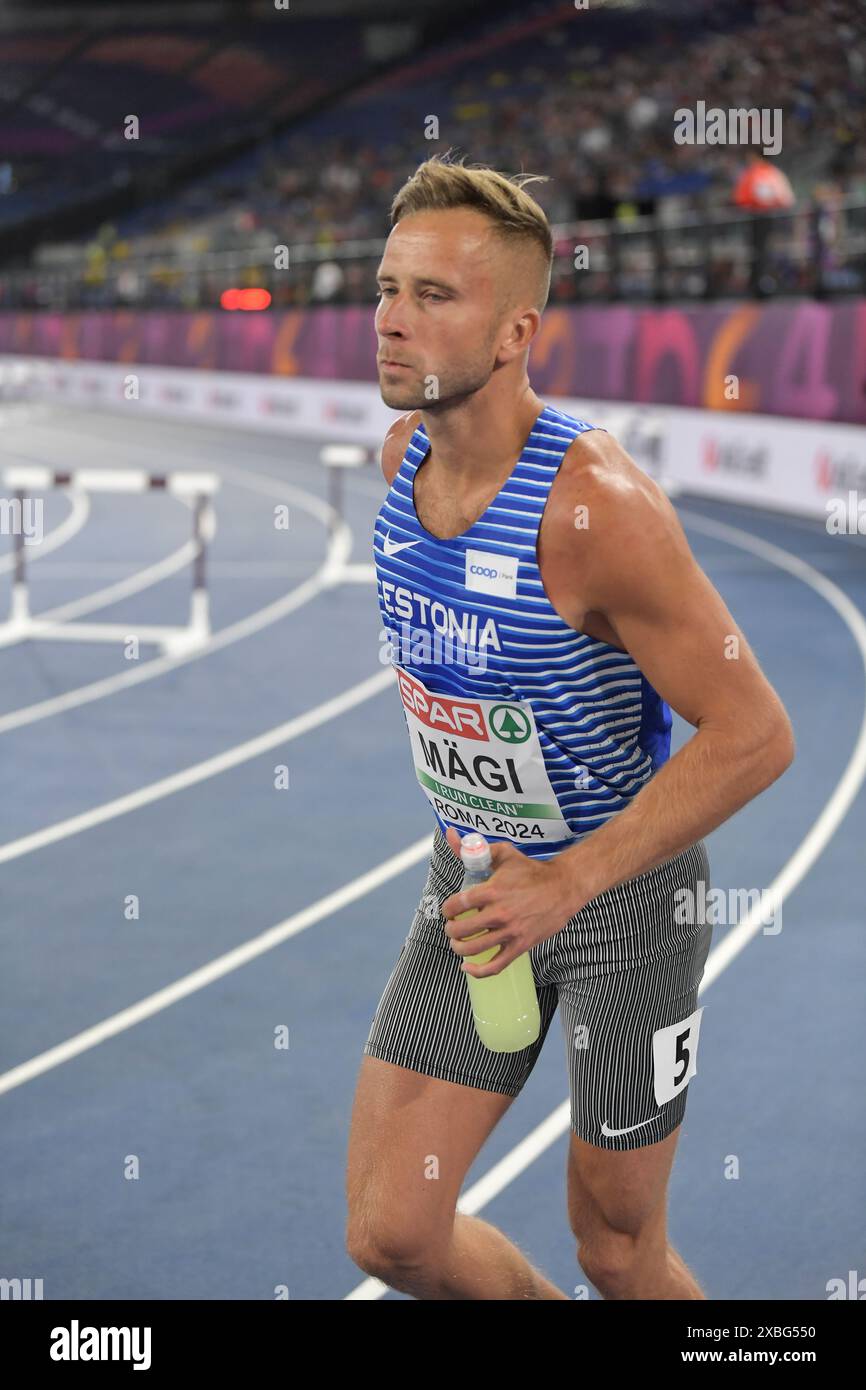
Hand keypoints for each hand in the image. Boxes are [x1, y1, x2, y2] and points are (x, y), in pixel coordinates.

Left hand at [441, 826, 575, 977]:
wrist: (563, 887)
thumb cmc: (531, 870)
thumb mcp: (503, 854)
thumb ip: (474, 848)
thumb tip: (451, 834)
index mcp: (491, 891)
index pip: (455, 905)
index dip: (447, 909)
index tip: (450, 910)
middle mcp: (498, 913)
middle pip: (460, 930)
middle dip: (450, 930)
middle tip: (452, 927)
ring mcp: (510, 932)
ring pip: (473, 949)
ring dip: (459, 949)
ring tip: (458, 944)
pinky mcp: (520, 945)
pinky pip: (494, 966)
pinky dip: (478, 972)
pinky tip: (468, 968)